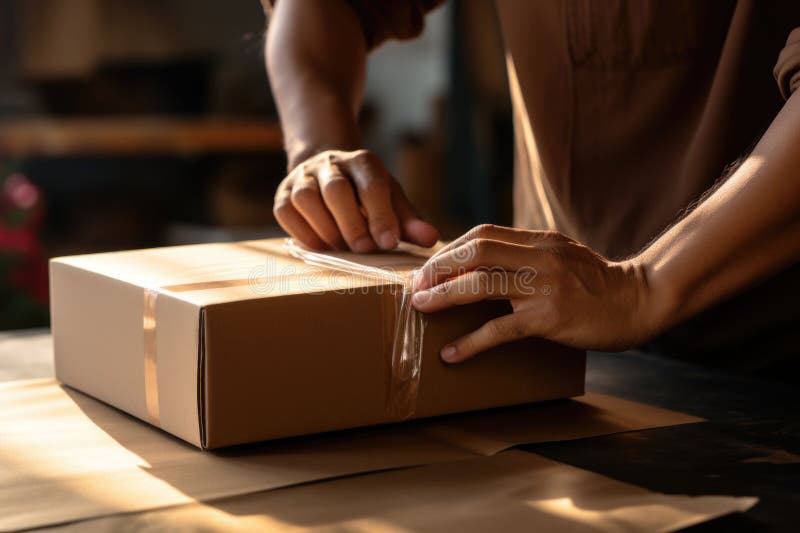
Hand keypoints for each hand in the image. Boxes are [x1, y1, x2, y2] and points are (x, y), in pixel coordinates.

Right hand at [273, 149, 438, 251]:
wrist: (328, 173)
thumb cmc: (366, 194)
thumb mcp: (391, 200)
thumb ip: (409, 220)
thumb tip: (430, 239)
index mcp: (362, 162)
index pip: (372, 184)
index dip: (381, 215)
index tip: (389, 243)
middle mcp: (330, 164)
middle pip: (336, 190)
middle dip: (351, 224)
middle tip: (364, 250)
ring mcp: (302, 177)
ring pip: (306, 199)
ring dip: (326, 230)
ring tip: (343, 249)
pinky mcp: (283, 194)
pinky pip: (286, 213)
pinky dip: (304, 234)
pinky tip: (322, 247)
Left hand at [411, 224, 660, 361]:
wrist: (639, 300)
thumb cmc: (596, 283)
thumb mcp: (561, 255)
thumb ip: (527, 254)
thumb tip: (482, 265)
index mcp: (538, 240)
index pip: (482, 234)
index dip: (450, 250)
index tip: (429, 267)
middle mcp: (539, 256)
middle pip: (476, 250)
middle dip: (439, 267)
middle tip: (417, 285)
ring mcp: (544, 286)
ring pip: (482, 283)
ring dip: (445, 295)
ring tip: (421, 307)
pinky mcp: (549, 318)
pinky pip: (500, 329)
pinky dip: (471, 341)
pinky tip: (451, 353)